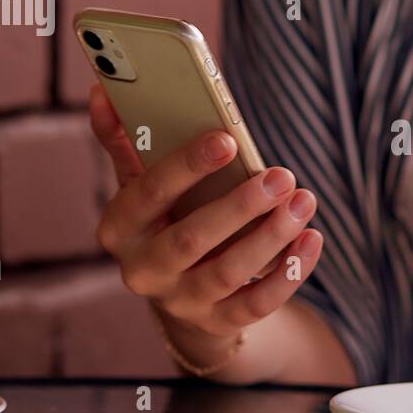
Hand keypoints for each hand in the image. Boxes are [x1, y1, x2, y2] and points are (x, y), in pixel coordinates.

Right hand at [88, 83, 323, 338]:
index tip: (228, 138)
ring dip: (271, 236)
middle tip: (282, 176)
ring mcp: (181, 301)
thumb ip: (126, 141)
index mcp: (119, 227)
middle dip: (239, 206)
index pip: (148, 194)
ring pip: (228, 273)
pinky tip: (312, 238)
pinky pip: (257, 304)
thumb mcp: (142, 183)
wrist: (181, 288)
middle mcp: (143, 271)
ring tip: (304, 200)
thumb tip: (101, 90)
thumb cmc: (166, 217)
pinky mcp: (218, 322)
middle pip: (190, 239)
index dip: (187, 165)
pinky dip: (289, 273)